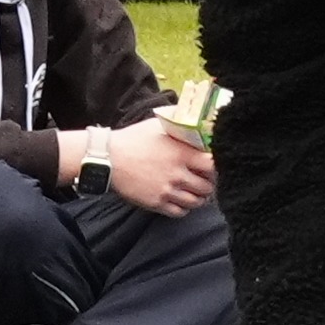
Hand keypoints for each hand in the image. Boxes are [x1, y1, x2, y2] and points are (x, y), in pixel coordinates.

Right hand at [100, 117, 214, 215]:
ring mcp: (167, 190)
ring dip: (199, 198)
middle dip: (209, 184)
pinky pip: (180, 212)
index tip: (213, 166)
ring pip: (195, 202)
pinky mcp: (156, 203)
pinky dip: (184, 208)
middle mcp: (177, 174)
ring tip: (196, 192)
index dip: (217, 167)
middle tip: (206, 181)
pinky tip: (181, 200)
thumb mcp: (158, 125)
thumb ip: (178, 120)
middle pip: (207, 187)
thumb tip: (194, 112)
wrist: (108, 159)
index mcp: (181, 154)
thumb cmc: (133, 139)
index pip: (213, 165)